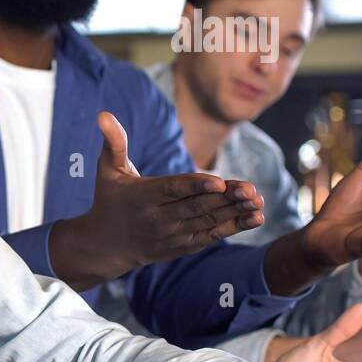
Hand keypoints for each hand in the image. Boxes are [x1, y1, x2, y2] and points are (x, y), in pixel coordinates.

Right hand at [48, 111, 263, 288]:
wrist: (106, 246)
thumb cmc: (109, 200)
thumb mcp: (107, 171)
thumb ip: (113, 142)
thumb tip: (104, 114)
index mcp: (142, 198)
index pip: (172, 190)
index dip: (195, 186)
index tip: (218, 181)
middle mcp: (158, 219)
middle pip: (196, 206)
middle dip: (225, 198)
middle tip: (250, 189)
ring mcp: (172, 235)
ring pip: (207, 221)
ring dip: (235, 212)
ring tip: (257, 200)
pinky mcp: (183, 245)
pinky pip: (211, 236)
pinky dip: (234, 227)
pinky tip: (255, 217)